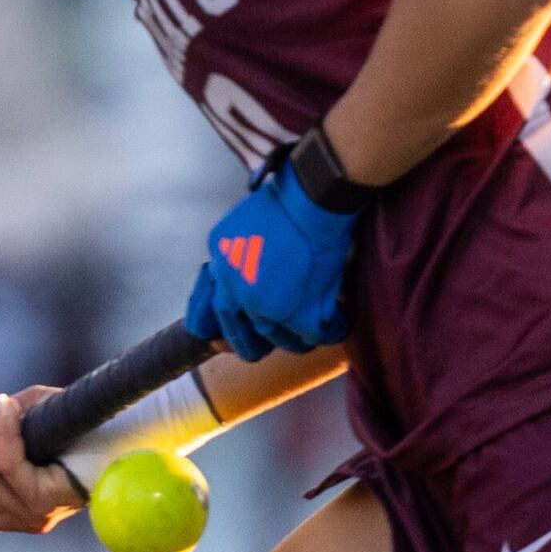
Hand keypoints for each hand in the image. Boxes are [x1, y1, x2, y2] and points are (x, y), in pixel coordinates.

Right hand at [0, 385, 79, 551]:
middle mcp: (23, 515)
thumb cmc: (79, 417)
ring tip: (2, 406)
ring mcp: (35, 513)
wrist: (124, 422)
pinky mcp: (48, 500)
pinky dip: (5, 435)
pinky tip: (9, 409)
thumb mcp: (22, 412)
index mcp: (14, 502)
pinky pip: (11, 468)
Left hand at [186, 157, 356, 359]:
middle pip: (241, 331)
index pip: (215, 308)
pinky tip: (335, 324)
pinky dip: (328, 331)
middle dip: (250, 347)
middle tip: (259, 353)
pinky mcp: (298, 314)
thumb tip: (247, 279)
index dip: (222, 329)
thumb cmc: (287, 200)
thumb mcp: (244, 223)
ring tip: (306, 335)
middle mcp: (237, 289)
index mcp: (221, 262)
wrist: (315, 198)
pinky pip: (312, 336)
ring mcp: (266, 305)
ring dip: (294, 340)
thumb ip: (240, 256)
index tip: (224, 342)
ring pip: (279, 338)